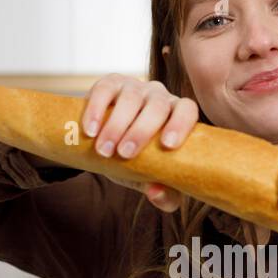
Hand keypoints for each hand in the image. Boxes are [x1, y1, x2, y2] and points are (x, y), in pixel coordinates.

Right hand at [82, 74, 197, 212]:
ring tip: (104, 150)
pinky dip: (96, 110)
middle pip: (157, 106)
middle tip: (125, 154)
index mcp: (176, 115)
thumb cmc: (137, 161)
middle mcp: (159, 97)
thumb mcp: (150, 179)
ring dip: (116, 125)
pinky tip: (90, 131)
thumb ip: (163, 194)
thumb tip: (157, 193)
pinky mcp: (109, 83)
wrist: (105, 144)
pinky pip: (104, 90)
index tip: (168, 145)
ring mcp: (134, 87)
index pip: (187, 110)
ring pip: (130, 98)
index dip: (181, 124)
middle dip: (141, 130)